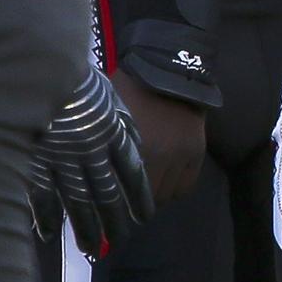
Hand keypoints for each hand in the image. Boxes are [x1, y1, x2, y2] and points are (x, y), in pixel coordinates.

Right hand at [31, 64, 151, 255]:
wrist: (37, 64)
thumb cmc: (74, 78)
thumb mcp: (110, 96)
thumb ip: (123, 124)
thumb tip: (134, 149)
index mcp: (113, 131)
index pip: (133, 173)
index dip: (140, 198)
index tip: (144, 217)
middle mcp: (91, 149)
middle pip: (108, 194)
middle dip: (116, 221)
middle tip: (120, 242)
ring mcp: (61, 156)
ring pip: (79, 201)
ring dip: (88, 228)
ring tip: (94, 248)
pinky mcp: (33, 159)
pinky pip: (42, 196)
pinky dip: (47, 217)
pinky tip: (51, 234)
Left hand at [109, 68, 205, 203]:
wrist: (169, 69)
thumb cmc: (127, 91)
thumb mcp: (106, 118)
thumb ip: (99, 147)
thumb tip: (85, 176)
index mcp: (130, 148)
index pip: (119, 194)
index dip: (111, 207)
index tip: (105, 212)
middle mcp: (157, 156)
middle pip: (143, 201)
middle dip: (132, 204)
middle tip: (124, 201)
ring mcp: (180, 156)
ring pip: (165, 197)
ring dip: (153, 198)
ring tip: (144, 191)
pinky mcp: (197, 153)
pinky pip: (185, 188)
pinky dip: (174, 190)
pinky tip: (164, 182)